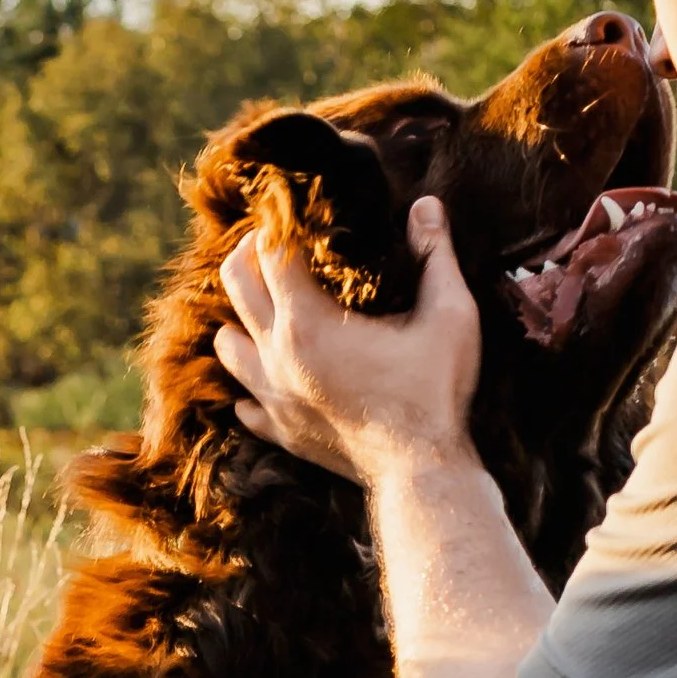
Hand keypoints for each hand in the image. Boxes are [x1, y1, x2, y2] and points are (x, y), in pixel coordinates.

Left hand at [214, 198, 482, 482]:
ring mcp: (272, 398)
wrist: (423, 473)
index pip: (271, 253)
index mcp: (308, 323)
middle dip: (250, 253)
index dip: (281, 223)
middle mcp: (276, 357)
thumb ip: (436, 255)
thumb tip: (427, 204)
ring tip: (270, 304)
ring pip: (226, 344)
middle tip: (274, 241)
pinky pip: (244, 402)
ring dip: (241, 317)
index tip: (297, 210)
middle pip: (235, 285)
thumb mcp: (449, 315)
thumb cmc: (436, 393)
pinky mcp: (280, 431)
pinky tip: (275, 371)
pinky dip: (251, 381)